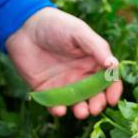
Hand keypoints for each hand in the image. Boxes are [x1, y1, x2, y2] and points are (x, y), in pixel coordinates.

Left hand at [5, 6, 122, 119]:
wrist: (23, 27)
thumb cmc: (56, 25)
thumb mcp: (79, 32)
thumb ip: (98, 48)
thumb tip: (114, 66)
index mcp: (92, 62)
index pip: (108, 80)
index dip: (113, 90)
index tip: (112, 100)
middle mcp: (81, 75)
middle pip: (95, 95)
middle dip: (97, 104)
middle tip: (94, 109)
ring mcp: (64, 84)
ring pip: (76, 103)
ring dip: (80, 110)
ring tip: (80, 112)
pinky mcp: (46, 90)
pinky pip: (54, 105)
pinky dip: (58, 110)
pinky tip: (59, 110)